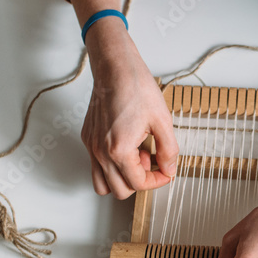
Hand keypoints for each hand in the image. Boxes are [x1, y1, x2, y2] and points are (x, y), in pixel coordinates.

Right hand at [81, 21, 177, 198]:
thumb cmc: (135, 87)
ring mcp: (91, 146)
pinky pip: (97, 166)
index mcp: (118, 149)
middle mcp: (100, 151)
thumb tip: (169, 169)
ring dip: (122, 178)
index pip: (138, 184)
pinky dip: (112, 165)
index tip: (166, 171)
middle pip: (119, 191)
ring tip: (137, 157)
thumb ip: (168, 151)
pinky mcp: (88, 138)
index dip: (157, 181)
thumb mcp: (162, 121)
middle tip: (151, 162)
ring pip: (103, 184)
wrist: (114, 67)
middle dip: (140, 181)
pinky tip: (127, 146)